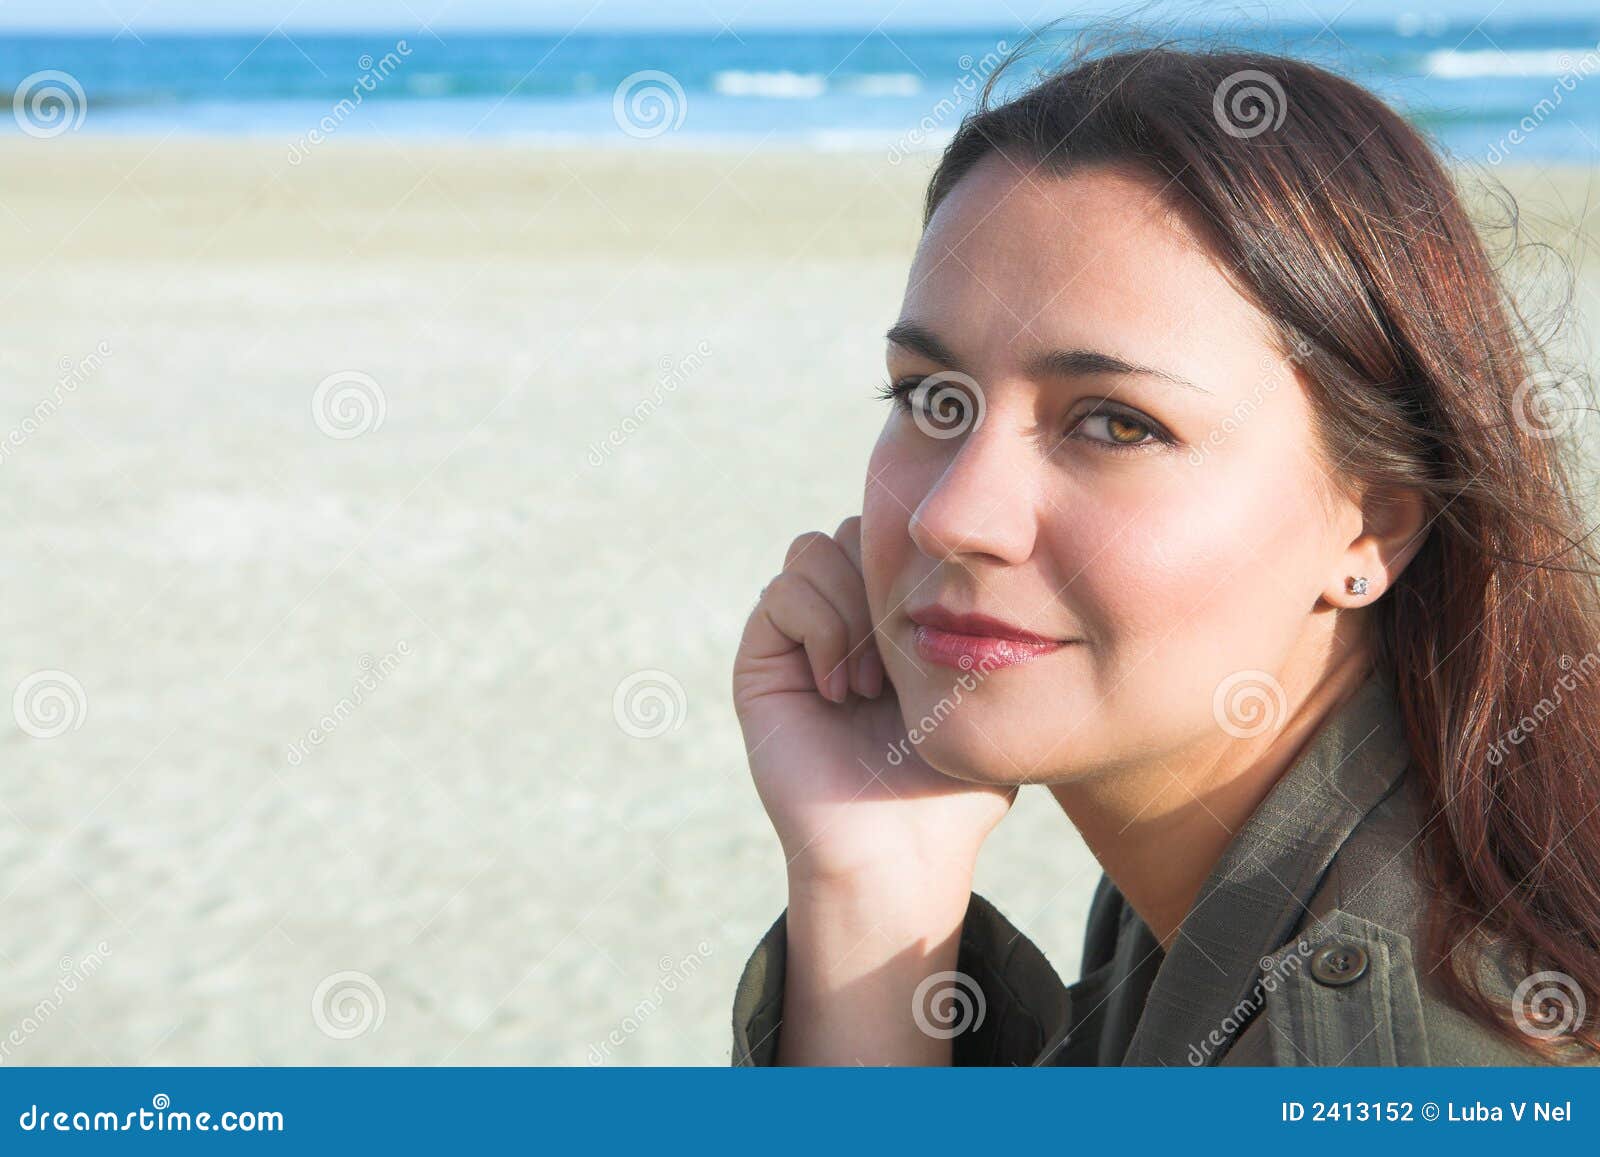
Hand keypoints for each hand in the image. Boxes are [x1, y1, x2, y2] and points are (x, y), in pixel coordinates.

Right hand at [732, 516, 1015, 889]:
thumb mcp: (984, 687)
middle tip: (906, 664)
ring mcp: (797, 638)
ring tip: (873, 687)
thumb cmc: (953, 785)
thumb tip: (986, 552)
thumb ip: (983, 616)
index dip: (921, 566)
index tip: (947, 637)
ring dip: (854, 611)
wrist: (901, 850)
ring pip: (815, 549)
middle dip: (886, 583)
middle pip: (855, 529)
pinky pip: (784, 591)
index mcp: (892, 619)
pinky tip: (843, 691)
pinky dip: (822, 629)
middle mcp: (841, 619)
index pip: (896, 533)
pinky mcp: (760, 661)